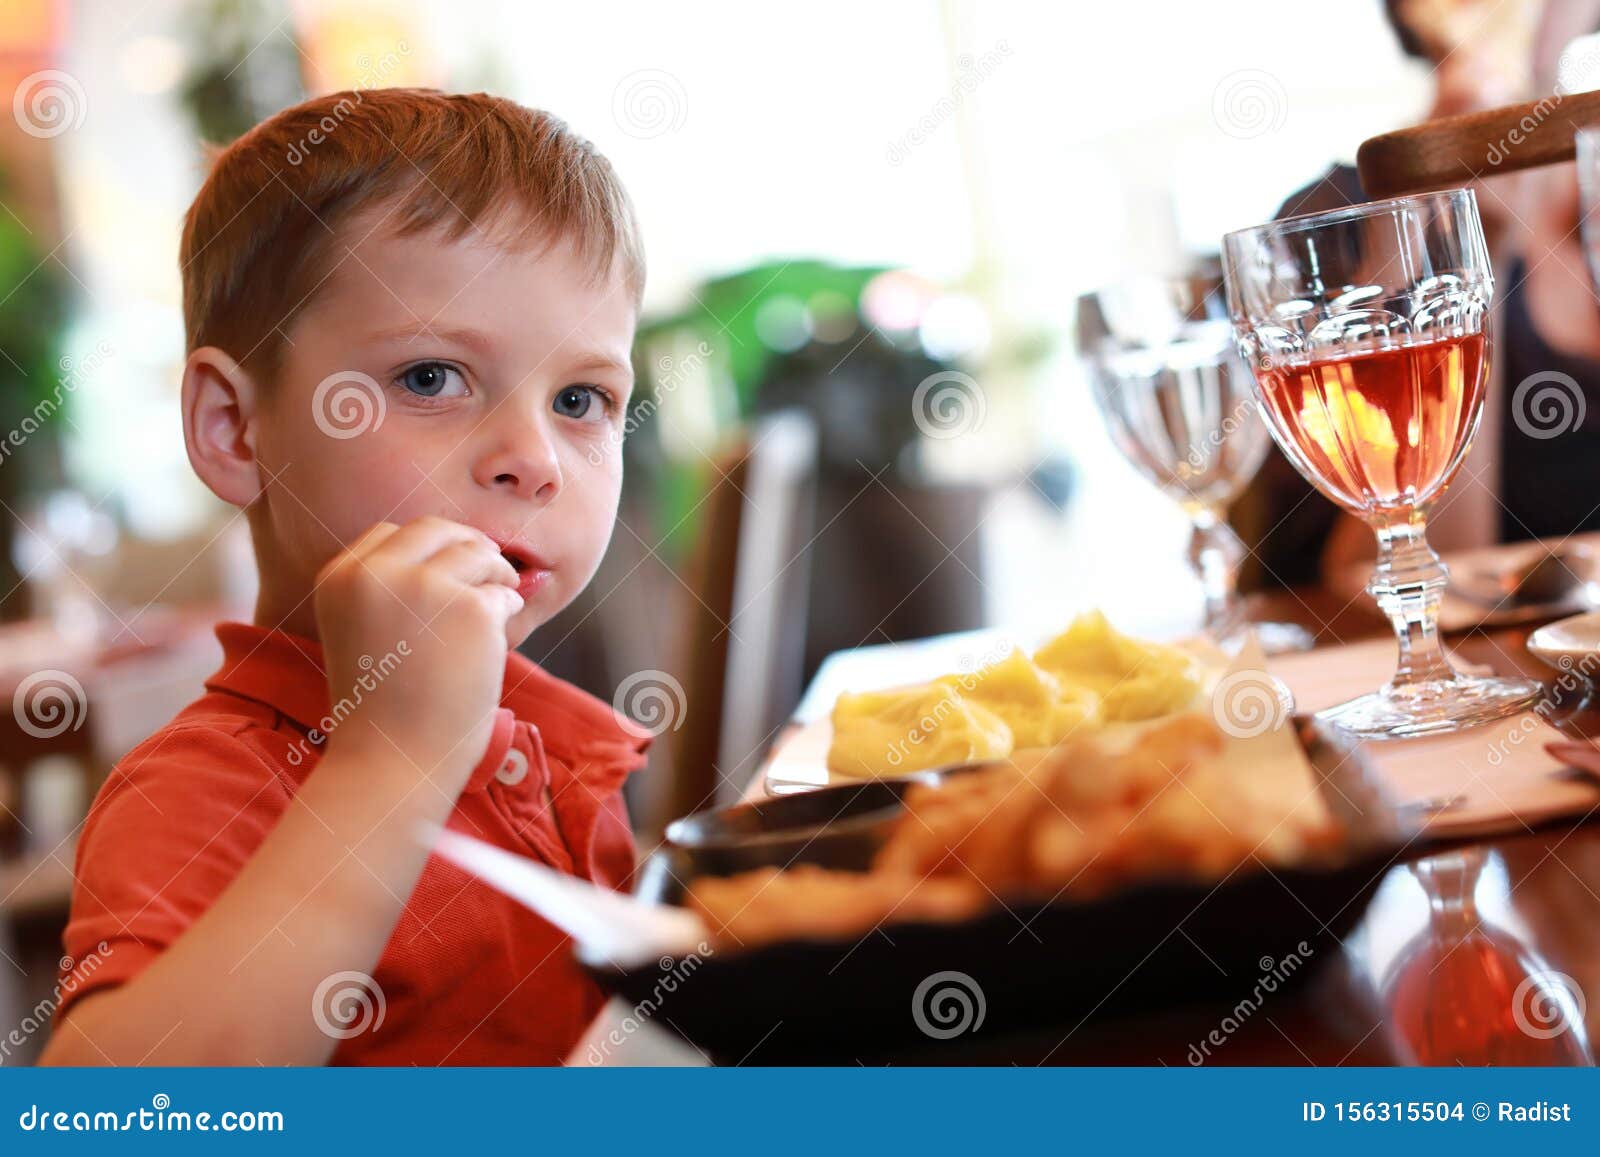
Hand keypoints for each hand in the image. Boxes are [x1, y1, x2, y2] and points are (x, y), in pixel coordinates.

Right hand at [312, 516, 522, 785]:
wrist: (392, 761)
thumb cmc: (383, 708)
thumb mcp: (364, 633)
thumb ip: (391, 590)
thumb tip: (459, 549)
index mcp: (339, 577)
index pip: (391, 533)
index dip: (428, 548)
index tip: (449, 566)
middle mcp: (375, 573)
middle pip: (436, 529)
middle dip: (468, 545)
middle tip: (491, 570)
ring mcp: (423, 587)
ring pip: (477, 553)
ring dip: (497, 574)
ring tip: (500, 602)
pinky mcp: (469, 609)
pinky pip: (503, 593)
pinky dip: (508, 610)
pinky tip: (498, 639)